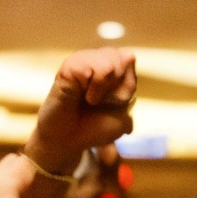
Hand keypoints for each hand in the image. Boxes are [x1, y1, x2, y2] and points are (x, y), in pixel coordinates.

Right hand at [24, 46, 137, 176]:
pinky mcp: (70, 65)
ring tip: (89, 99)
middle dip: (118, 87)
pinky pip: (95, 67)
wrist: (66, 142)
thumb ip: (130, 87)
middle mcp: (96, 61)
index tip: (112, 102)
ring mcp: (82, 61)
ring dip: (104, 87)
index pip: (129, 59)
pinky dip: (93, 88)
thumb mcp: (122, 115)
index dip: (126, 84)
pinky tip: (79, 96)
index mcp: (110, 69)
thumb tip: (130, 55)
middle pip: (124, 57)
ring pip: (111, 61)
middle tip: (98, 102)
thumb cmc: (91, 129)